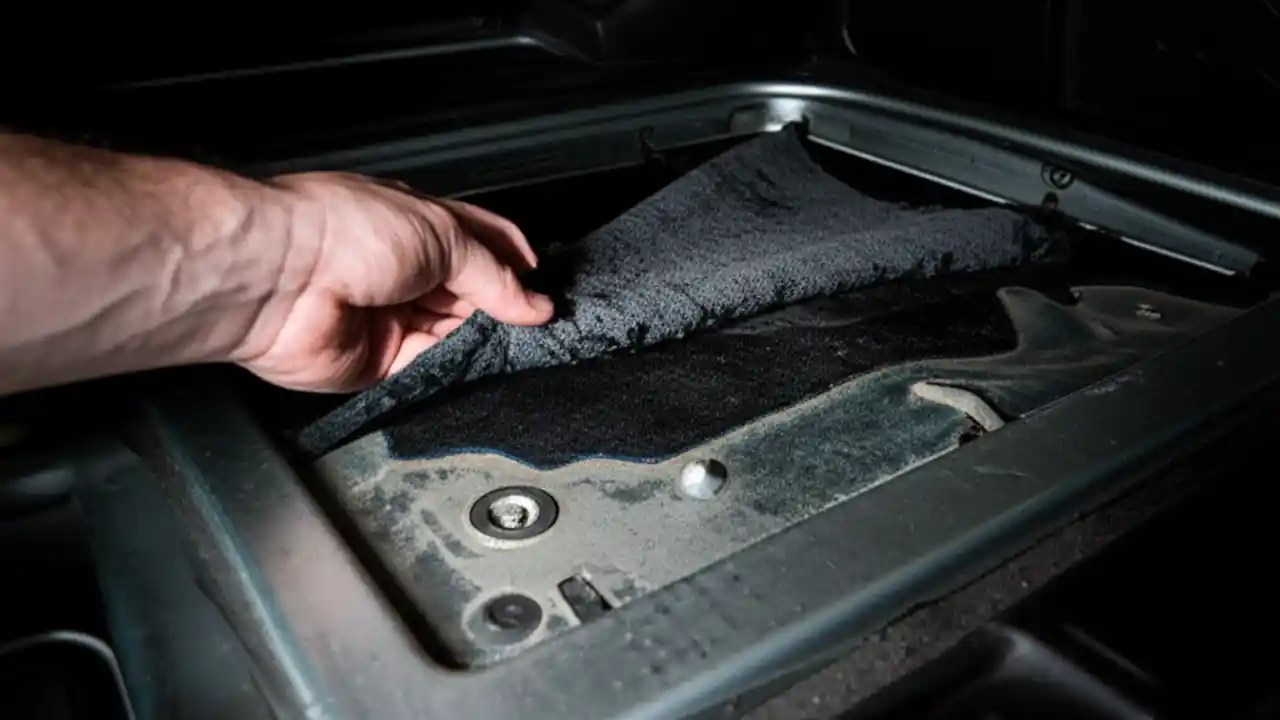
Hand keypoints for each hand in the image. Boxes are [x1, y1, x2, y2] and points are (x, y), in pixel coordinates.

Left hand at [234, 172, 553, 392]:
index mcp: (416, 223)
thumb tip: (536, 304)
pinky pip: (428, 367)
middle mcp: (404, 268)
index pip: (477, 240)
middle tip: (541, 321)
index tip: (545, 282)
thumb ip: (492, 275)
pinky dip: (456, 365)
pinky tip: (483, 363)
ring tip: (520, 343)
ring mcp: (391, 315)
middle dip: (504, 304)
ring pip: (453, 331)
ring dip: (484, 337)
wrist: (280, 277)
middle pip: (469, 290)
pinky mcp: (378, 361)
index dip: (513, 258)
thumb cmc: (348, 231)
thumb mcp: (441, 234)